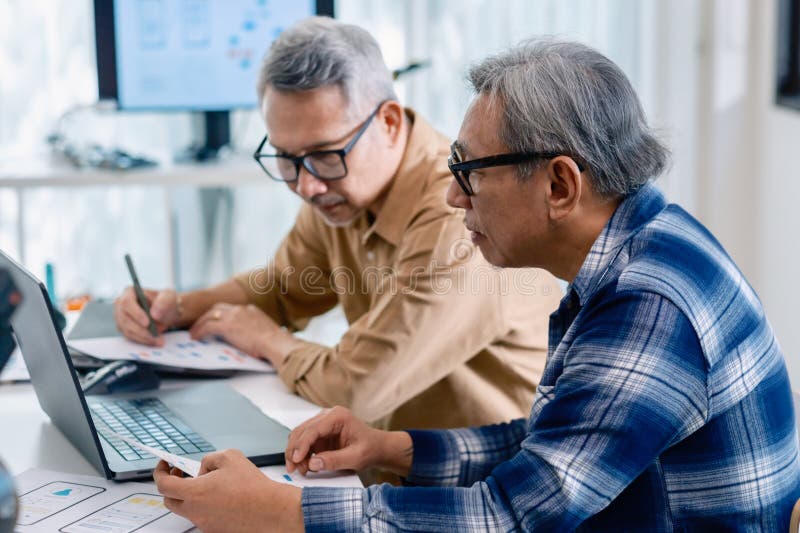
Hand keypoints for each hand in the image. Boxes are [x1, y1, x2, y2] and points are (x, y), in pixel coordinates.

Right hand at [114, 287, 178, 345]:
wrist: (166, 311)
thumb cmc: (165, 301)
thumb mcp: (168, 297)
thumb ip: (163, 302)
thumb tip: (154, 315)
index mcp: (129, 292)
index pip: (127, 303)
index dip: (136, 314)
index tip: (148, 323)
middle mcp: (121, 304)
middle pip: (125, 319)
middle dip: (142, 330)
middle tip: (157, 335)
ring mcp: (120, 317)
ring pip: (128, 330)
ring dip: (144, 337)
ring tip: (159, 340)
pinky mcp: (124, 328)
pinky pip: (130, 337)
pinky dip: (143, 340)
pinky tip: (154, 341)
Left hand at [154, 450, 302, 532]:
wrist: (269, 510)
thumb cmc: (251, 485)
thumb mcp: (229, 456)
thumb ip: (208, 459)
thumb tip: (203, 469)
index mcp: (193, 492)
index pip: (163, 484)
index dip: (160, 472)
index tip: (165, 464)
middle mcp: (195, 511)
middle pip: (170, 500)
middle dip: (171, 485)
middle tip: (181, 474)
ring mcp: (204, 523)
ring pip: (187, 508)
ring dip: (190, 495)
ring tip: (209, 483)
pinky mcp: (215, 529)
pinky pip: (203, 515)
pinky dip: (205, 504)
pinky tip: (222, 495)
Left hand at [189, 303, 300, 365]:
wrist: (275, 342)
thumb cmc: (274, 343)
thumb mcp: (264, 331)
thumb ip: (254, 330)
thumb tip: (249, 338)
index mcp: (250, 310)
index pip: (230, 309)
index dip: (220, 315)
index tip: (215, 321)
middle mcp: (241, 309)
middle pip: (217, 308)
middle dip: (207, 316)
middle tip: (199, 325)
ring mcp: (233, 316)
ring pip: (209, 315)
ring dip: (200, 323)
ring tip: (194, 332)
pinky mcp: (227, 326)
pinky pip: (207, 327)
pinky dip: (200, 331)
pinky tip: (196, 337)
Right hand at [286, 406, 413, 476]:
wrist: (377, 448)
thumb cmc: (370, 449)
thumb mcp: (356, 458)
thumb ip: (334, 460)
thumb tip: (313, 463)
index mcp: (338, 416)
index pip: (313, 429)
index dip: (302, 445)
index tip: (296, 460)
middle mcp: (328, 415)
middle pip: (302, 431)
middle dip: (295, 450)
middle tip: (293, 469)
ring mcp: (322, 423)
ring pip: (300, 436)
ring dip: (296, 453)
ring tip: (300, 470)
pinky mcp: (320, 433)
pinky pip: (305, 442)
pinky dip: (301, 454)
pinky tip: (305, 466)